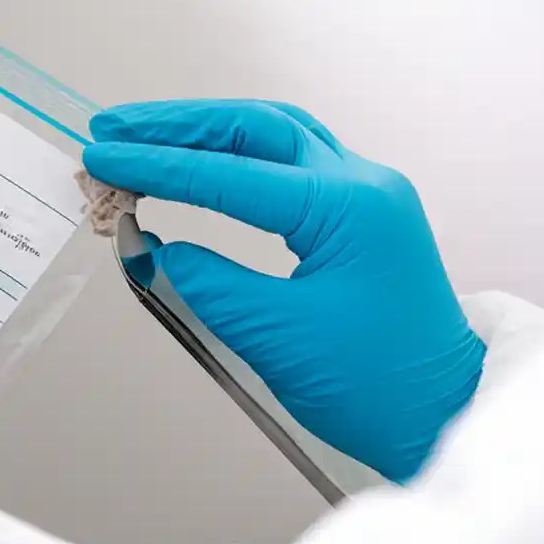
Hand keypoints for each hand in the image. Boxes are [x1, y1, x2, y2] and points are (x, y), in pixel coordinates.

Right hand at [84, 100, 484, 480]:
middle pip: (254, 128)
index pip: (228, 173)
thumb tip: (147, 246)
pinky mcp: (359, 217)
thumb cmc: (376, 387)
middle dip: (177, 126)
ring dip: (206, 131)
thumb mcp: (274, 338)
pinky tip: (200, 161)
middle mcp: (363, 185)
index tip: (103, 160)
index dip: (156, 166)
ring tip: (144, 135)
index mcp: (348, 208)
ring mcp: (366, 197)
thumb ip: (203, 283)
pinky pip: (290, 165)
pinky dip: (236, 155)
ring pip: (274, 137)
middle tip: (113, 130)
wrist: (441, 416)